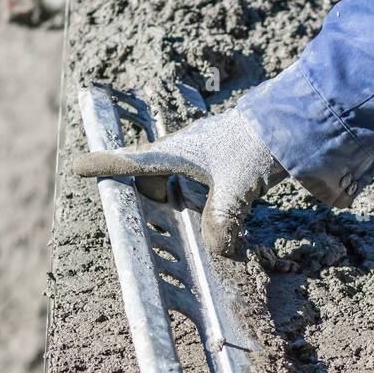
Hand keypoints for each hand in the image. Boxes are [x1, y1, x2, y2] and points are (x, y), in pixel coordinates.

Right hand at [73, 107, 284, 255]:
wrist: (296, 123)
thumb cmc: (257, 148)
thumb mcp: (236, 192)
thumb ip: (220, 225)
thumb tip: (218, 250)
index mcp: (177, 151)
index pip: (132, 161)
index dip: (105, 166)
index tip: (77, 167)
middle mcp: (186, 149)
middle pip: (155, 176)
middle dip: (158, 197)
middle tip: (171, 214)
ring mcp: (207, 152)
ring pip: (181, 180)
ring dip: (186, 200)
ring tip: (204, 217)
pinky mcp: (227, 158)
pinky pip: (204, 181)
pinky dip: (208, 198)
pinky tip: (230, 212)